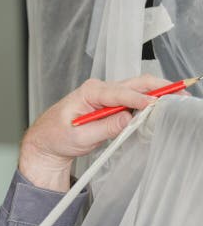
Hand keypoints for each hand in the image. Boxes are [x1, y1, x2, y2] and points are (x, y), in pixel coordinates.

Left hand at [19, 74, 170, 190]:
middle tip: (179, 94)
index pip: (119, 93)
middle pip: (135, 83)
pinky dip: (149, 101)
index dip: (138, 99)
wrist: (47, 142)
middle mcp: (99, 89)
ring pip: (138, 89)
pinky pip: (134, 99)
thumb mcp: (79, 137)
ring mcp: (106, 95)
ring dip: (157, 93)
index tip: (154, 105)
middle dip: (158, 88)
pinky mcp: (111, 104)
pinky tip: (161, 107)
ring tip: (177, 99)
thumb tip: (127, 119)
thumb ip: (104, 128)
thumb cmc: (56, 137)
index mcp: (88, 92)